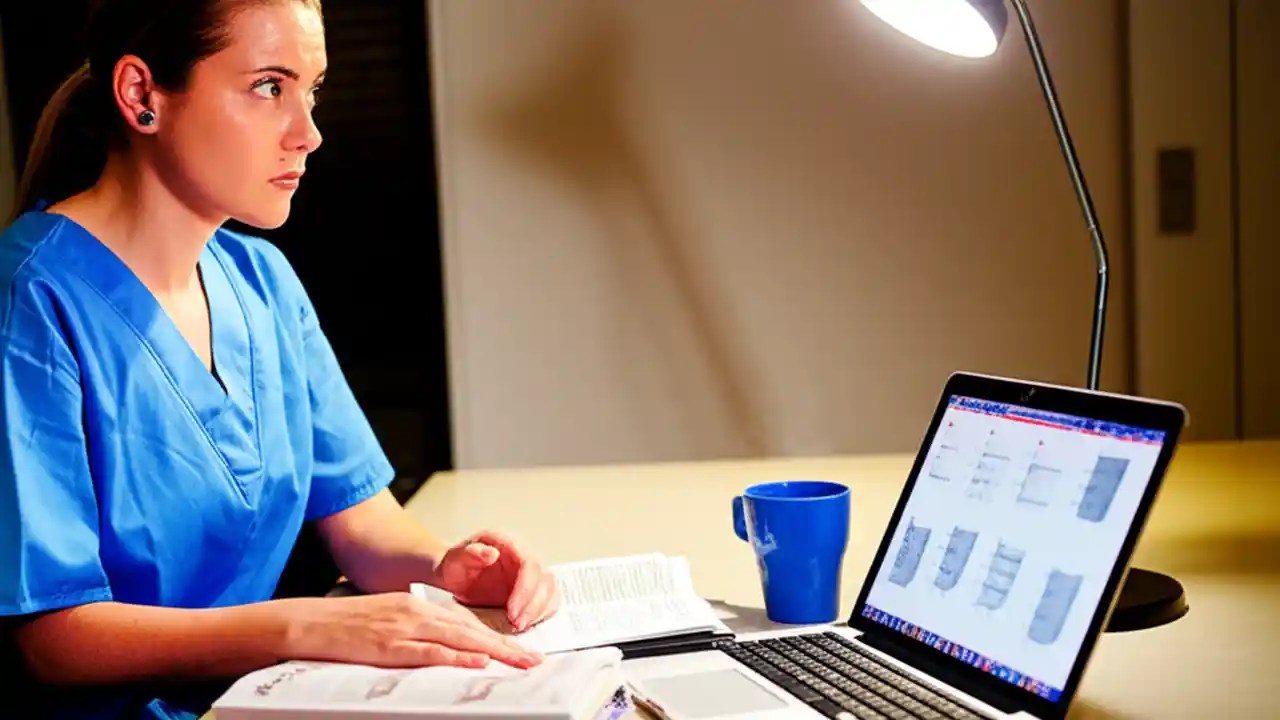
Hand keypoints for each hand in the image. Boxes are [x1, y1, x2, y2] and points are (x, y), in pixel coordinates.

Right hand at [282, 593, 542, 668]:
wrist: (308, 622)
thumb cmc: (345, 626)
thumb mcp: (388, 621)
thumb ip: (417, 631)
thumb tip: (445, 650)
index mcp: (417, 606)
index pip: (467, 622)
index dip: (496, 637)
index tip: (521, 650)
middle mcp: (416, 612)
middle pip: (471, 629)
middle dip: (506, 646)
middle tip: (533, 660)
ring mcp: (403, 628)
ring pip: (458, 638)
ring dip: (493, 651)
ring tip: (518, 662)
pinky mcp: (389, 646)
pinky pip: (428, 652)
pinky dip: (455, 657)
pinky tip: (476, 662)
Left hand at [431, 530, 560, 630]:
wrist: (455, 575)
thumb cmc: (455, 565)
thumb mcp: (455, 558)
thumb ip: (471, 554)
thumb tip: (491, 552)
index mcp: (510, 544)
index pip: (530, 564)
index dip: (526, 589)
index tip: (513, 612)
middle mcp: (525, 556)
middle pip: (545, 579)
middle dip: (534, 605)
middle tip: (517, 624)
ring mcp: (530, 574)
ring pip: (550, 591)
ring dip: (539, 611)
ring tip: (519, 627)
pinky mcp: (532, 590)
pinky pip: (547, 602)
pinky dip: (540, 615)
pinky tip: (525, 625)